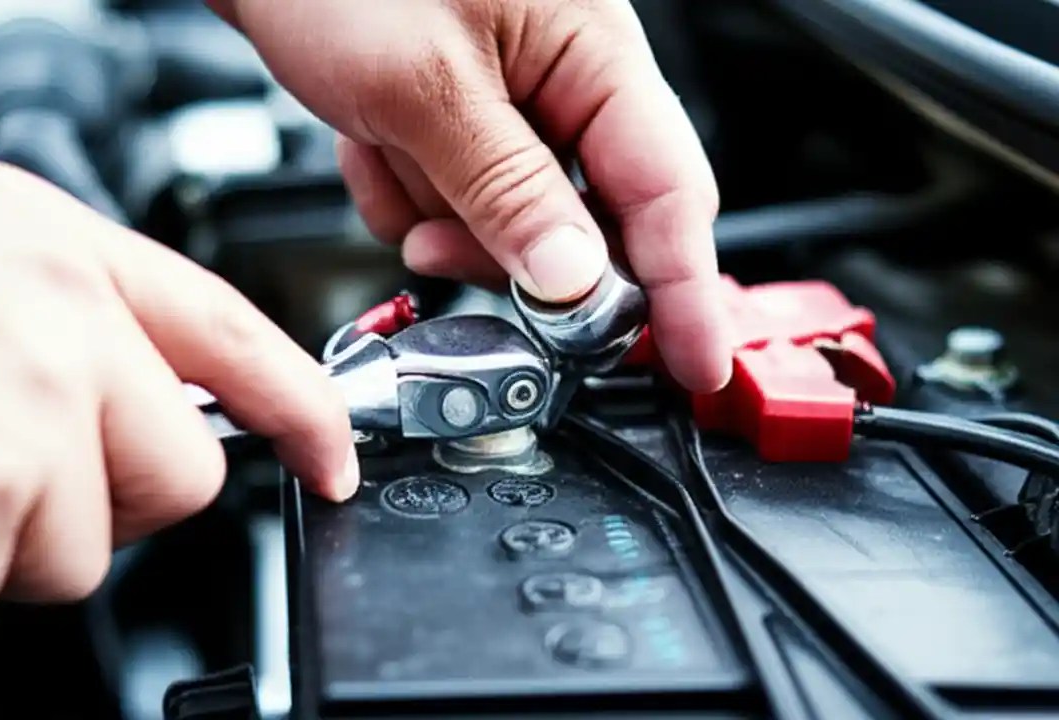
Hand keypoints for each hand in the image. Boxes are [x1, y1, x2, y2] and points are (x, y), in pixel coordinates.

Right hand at [0, 162, 354, 637]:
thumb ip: (57, 319)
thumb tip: (135, 397)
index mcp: (49, 243)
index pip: (229, 330)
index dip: (300, 405)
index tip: (328, 455)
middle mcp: (53, 313)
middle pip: (177, 470)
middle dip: (100, 504)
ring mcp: (21, 402)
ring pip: (85, 548)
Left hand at [207, 0, 732, 391]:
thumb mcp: (424, 89)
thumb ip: (509, 192)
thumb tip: (576, 284)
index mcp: (594, 51)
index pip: (669, 192)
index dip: (684, 289)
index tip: (693, 365)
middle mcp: (568, 77)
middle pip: (587, 224)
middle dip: (505, 247)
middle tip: (442, 246)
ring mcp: (513, 102)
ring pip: (509, 226)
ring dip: (437, 209)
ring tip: (386, 147)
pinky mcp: (462, 120)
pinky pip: (455, 205)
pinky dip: (404, 190)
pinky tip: (371, 139)